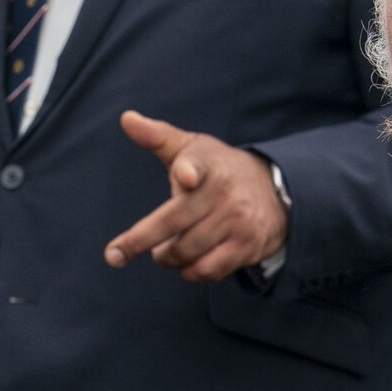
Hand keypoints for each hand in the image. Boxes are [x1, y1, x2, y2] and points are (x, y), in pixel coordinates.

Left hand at [104, 110, 287, 281]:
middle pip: (174, 222)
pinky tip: (186, 263)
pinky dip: (189, 271)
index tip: (185, 176)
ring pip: (186, 252)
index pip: (196, 166)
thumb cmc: (217, 168)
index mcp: (206, 165)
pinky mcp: (246, 247)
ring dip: (166, 257)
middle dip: (138, 242)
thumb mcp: (192, 147)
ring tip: (164, 251)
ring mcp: (237, 222)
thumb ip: (157, 136)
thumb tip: (126, 118)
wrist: (276, 191)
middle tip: (115, 255)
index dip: (188, 171)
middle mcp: (223, 193)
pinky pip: (207, 270)